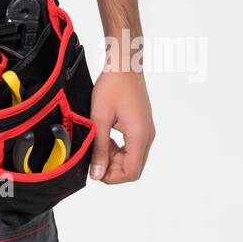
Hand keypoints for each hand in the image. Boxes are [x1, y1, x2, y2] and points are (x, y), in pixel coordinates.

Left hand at [89, 68, 155, 183]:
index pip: (132, 172)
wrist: (124, 64)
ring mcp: (146, 130)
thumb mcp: (100, 118)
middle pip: (134, 167)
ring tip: (99, 143)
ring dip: (115, 158)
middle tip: (94, 154)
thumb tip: (97, 174)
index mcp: (139, 136)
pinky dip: (119, 148)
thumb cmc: (112, 86)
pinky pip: (133, 146)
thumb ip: (99, 148)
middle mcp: (147, 136)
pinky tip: (106, 137)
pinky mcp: (142, 125)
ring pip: (133, 158)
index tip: (96, 169)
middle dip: (112, 167)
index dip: (113, 177)